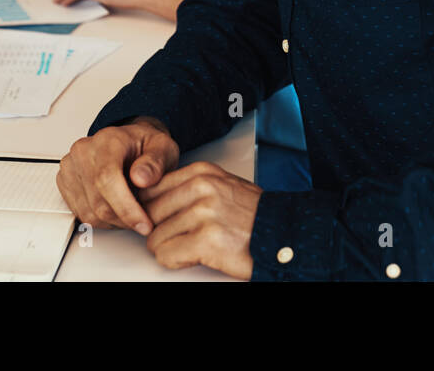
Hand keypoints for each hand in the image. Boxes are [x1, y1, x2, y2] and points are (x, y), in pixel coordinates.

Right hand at [57, 117, 179, 234]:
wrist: (130, 142)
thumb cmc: (145, 145)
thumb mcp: (163, 147)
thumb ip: (155, 162)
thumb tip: (141, 179)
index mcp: (107, 141)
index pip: (107, 178)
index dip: (125, 207)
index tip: (144, 224)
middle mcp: (83, 152)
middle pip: (98, 201)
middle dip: (125, 219)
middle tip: (145, 221)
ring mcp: (70, 168)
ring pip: (89, 212)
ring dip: (114, 221)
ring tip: (132, 211)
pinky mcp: (64, 182)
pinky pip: (82, 214)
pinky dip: (102, 220)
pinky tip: (117, 208)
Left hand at [138, 161, 259, 278]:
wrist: (283, 234)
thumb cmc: (253, 215)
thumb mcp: (222, 186)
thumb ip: (190, 187)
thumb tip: (153, 197)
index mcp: (202, 173)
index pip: (153, 188)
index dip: (152, 208)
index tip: (158, 219)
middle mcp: (202, 188)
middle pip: (151, 213)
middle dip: (160, 230)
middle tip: (178, 237)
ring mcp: (204, 213)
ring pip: (156, 237)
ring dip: (169, 248)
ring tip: (191, 247)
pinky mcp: (206, 240)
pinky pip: (166, 254)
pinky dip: (174, 260)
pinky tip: (192, 256)